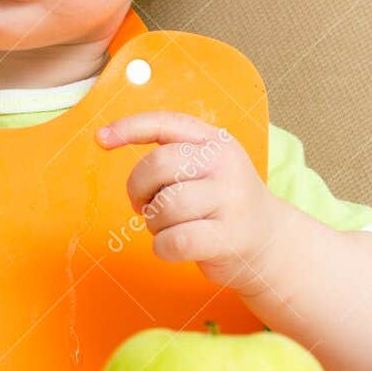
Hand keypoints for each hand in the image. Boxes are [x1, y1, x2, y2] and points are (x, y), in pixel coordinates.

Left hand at [95, 110, 274, 295]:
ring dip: (154, 222)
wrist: (270, 243)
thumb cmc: (220, 203)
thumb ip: (171, 153)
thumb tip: (106, 137)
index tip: (101, 138)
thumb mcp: (206, 167)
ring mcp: (231, 200)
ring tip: (169, 226)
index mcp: (215, 141)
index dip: (129, 127)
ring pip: (164, 206)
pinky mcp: (230, 237)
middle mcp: (225, 164)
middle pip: (157, 166)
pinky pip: (175, 240)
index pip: (166, 123)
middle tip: (145, 204)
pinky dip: (163, 247)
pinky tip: (173, 246)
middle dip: (138, 189)